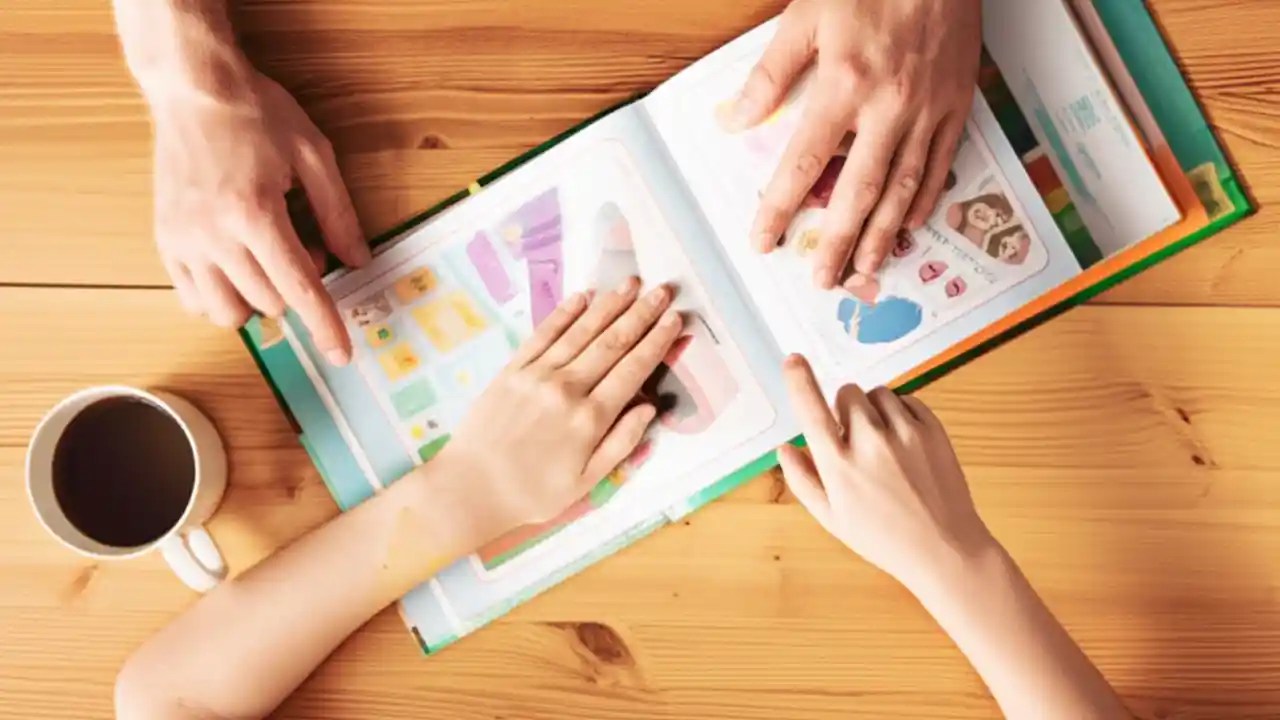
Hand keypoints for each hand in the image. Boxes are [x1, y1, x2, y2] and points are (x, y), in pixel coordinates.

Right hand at [148, 69, 367, 363]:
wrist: (195, 88)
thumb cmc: (258, 114)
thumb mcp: (314, 155)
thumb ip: (338, 213)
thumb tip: (359, 260)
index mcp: (255, 213)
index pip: (299, 289)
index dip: (325, 326)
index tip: (341, 354)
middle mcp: (213, 234)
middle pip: (269, 302)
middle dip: (296, 286)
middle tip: (300, 240)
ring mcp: (183, 240)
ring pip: (228, 312)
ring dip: (258, 298)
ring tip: (265, 255)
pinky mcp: (164, 240)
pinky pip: (192, 300)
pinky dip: (221, 297)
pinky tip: (236, 267)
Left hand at [435, 279, 682, 541]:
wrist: (469, 488)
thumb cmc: (531, 494)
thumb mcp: (586, 482)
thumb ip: (621, 443)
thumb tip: (650, 408)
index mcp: (590, 419)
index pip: (633, 370)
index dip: (657, 343)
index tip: (675, 320)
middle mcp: (566, 389)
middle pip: (612, 344)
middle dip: (641, 315)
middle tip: (663, 291)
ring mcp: (537, 375)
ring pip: (580, 332)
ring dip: (609, 306)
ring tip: (631, 284)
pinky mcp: (511, 370)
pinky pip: (543, 335)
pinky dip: (564, 314)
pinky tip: (582, 296)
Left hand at [729, 0, 981, 288]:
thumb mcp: (806, 17)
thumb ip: (770, 74)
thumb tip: (735, 121)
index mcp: (844, 86)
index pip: (804, 164)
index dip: (780, 208)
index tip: (763, 241)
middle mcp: (888, 108)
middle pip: (859, 192)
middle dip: (837, 242)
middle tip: (822, 280)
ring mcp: (928, 109)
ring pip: (904, 187)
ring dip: (883, 235)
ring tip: (865, 269)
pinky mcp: (958, 102)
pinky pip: (942, 163)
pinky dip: (925, 198)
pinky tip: (911, 224)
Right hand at [777, 355, 994, 591]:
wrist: (944, 548)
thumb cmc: (882, 538)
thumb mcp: (831, 519)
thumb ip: (803, 480)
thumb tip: (784, 447)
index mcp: (840, 466)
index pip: (812, 411)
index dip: (799, 381)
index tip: (793, 360)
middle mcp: (871, 443)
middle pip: (847, 393)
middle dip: (844, 408)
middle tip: (852, 437)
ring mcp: (905, 433)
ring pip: (877, 393)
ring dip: (873, 408)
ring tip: (881, 440)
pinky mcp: (933, 430)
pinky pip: (907, 399)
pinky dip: (899, 412)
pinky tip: (902, 440)